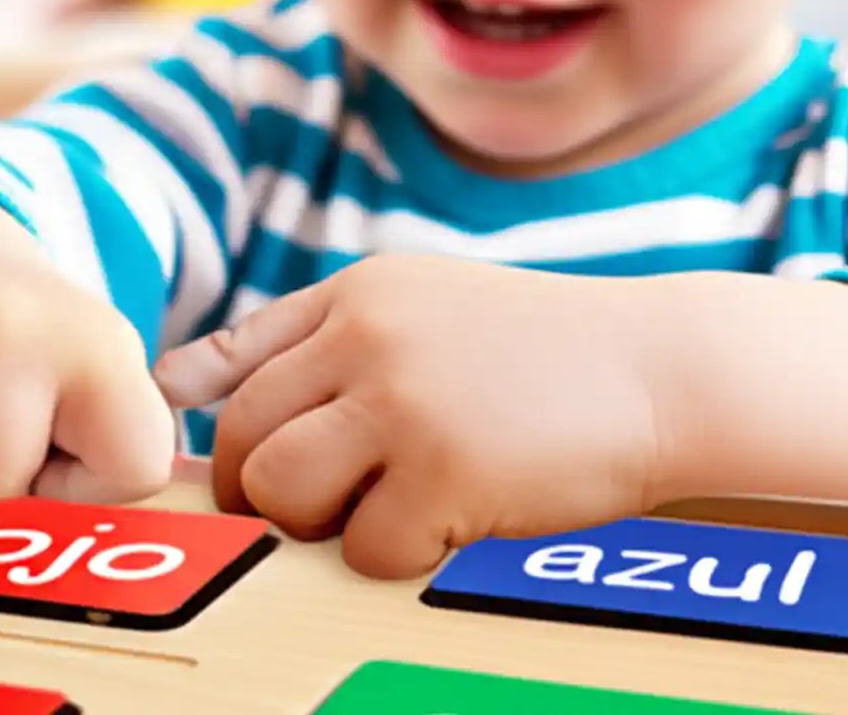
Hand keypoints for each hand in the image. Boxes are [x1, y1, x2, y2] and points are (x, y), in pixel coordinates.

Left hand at [154, 255, 671, 579]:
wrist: (661, 369)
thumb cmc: (537, 350)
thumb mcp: (425, 304)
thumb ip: (322, 338)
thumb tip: (186, 384)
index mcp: (356, 293)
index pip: (232, 360)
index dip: (208, 423)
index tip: (227, 464)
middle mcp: (366, 337)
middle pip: (242, 439)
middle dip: (258, 492)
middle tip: (306, 508)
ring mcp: (403, 402)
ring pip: (282, 493)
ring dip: (316, 525)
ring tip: (375, 510)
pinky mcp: (445, 472)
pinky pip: (364, 548)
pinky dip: (394, 554)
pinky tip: (445, 522)